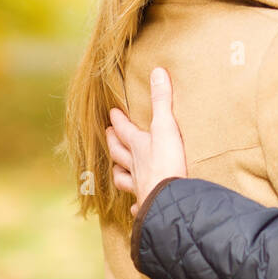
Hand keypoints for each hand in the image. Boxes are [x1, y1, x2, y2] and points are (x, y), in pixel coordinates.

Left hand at [107, 67, 188, 213]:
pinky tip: (134, 207)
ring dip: (119, 173)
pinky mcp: (147, 204)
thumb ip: (162, 100)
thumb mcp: (166, 126)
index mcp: (139, 146)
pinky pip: (137, 204)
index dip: (118, 121)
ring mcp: (139, 186)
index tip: (111, 113)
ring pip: (123, 179)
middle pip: (119, 153)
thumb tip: (157, 71)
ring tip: (116, 170)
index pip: (124, 130)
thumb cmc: (167, 162)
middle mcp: (135, 166)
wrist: (170, 199)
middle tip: (107, 135)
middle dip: (113, 142)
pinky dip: (135, 205)